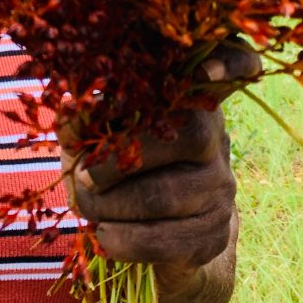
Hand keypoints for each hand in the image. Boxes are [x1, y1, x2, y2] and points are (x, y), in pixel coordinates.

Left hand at [57, 38, 261, 302]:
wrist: (155, 233)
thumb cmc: (118, 165)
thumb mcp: (98, 132)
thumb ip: (86, 117)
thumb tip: (67, 104)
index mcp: (189, 100)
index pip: (235, 65)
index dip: (231, 62)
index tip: (206, 71)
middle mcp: (216, 139)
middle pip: (186, 136)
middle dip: (122, 159)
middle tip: (82, 177)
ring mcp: (221, 188)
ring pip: (169, 193)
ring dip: (115, 204)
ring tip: (86, 208)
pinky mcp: (214, 233)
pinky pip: (171, 239)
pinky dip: (129, 240)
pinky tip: (104, 238)